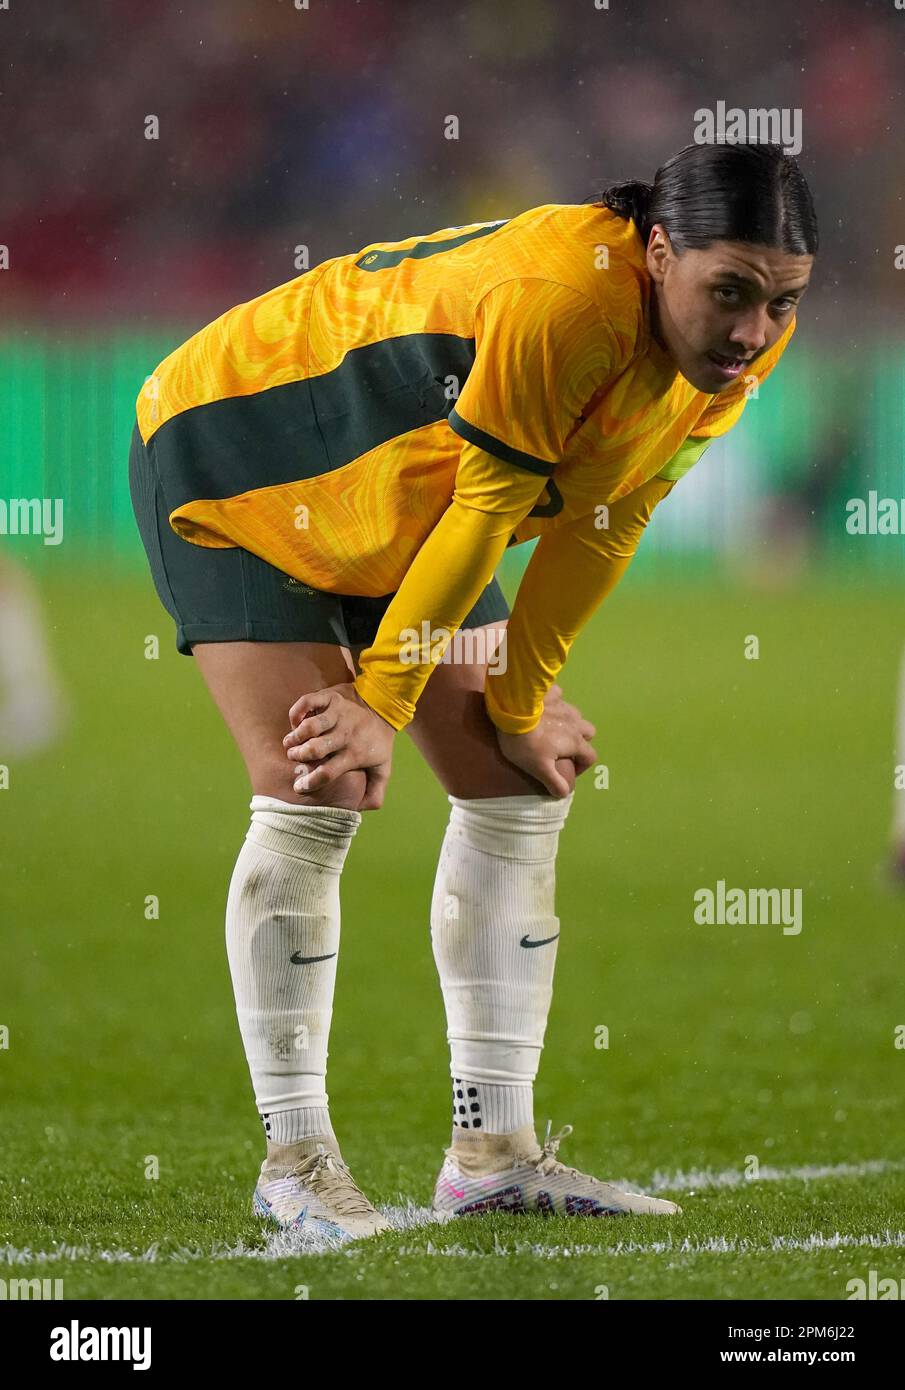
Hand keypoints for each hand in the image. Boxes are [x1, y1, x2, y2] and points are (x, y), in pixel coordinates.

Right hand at [283, 683, 394, 810]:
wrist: (384, 708)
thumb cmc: (378, 743)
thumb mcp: (382, 770)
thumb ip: (374, 794)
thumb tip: (357, 810)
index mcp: (354, 754)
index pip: (328, 773)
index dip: (310, 783)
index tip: (299, 787)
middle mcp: (344, 734)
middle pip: (314, 749)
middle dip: (299, 756)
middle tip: (294, 758)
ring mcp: (337, 715)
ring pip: (309, 726)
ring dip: (295, 736)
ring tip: (291, 743)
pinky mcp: (331, 699)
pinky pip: (307, 702)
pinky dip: (296, 712)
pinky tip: (296, 722)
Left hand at [494, 683, 596, 797]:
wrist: (512, 710)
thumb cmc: (526, 743)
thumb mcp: (539, 768)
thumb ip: (554, 782)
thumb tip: (565, 794)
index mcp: (574, 741)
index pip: (591, 756)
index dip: (582, 766)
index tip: (568, 770)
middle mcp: (574, 722)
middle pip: (589, 732)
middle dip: (580, 740)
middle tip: (562, 747)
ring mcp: (564, 705)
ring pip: (575, 714)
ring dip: (569, 722)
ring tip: (551, 728)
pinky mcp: (550, 692)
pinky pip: (559, 696)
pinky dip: (555, 702)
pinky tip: (543, 707)